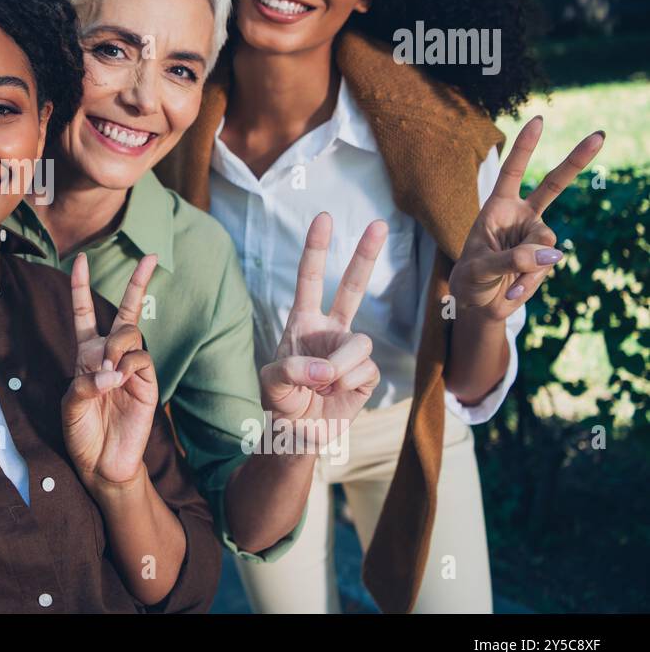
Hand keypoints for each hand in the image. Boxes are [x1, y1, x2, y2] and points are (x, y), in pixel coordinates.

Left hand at [62, 253, 158, 491]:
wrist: (101, 463)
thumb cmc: (81, 433)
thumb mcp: (70, 405)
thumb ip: (86, 382)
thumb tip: (114, 370)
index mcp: (86, 355)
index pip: (84, 314)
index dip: (82, 287)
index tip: (82, 260)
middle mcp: (111, 356)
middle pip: (126, 311)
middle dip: (138, 282)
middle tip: (152, 257)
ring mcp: (132, 368)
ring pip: (130, 334)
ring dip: (116, 346)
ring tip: (108, 373)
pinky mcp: (148, 383)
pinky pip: (140, 359)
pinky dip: (127, 365)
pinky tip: (118, 381)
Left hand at [260, 212, 387, 433]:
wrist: (298, 433)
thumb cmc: (281, 403)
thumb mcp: (272, 383)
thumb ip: (292, 369)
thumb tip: (327, 368)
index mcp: (303, 322)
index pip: (310, 278)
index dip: (316, 249)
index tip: (324, 218)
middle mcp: (330, 330)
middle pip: (353, 287)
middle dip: (366, 255)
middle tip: (379, 224)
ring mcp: (350, 351)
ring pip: (360, 343)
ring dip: (340, 365)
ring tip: (323, 385)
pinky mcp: (366, 375)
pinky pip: (366, 370)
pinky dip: (348, 383)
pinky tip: (336, 394)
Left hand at [449, 116, 604, 319]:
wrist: (478, 304)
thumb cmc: (469, 279)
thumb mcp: (478, 268)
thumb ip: (511, 259)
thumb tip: (553, 253)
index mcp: (497, 208)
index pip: (511, 173)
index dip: (524, 148)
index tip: (538, 121)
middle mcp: (521, 217)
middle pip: (553, 186)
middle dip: (576, 161)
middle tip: (600, 135)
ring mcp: (535, 237)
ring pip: (546, 245)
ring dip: (526, 270)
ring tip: (503, 284)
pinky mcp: (545, 259)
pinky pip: (545, 268)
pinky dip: (527, 284)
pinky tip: (510, 292)